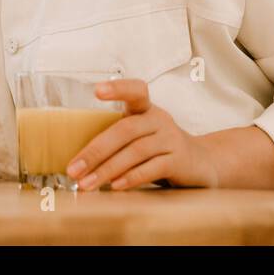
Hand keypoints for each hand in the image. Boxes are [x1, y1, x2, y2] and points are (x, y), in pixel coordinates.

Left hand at [65, 78, 217, 190]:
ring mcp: (171, 139)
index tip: (97, 91)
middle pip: (125, 130)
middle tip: (73, 170)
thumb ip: (116, 140)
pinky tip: (115, 186)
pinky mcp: (179, 160)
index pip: (135, 90)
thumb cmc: (158, 149)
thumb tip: (78, 160)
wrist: (200, 163)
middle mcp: (159, 120)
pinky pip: (153, 168)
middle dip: (95, 151)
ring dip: (108, 170)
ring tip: (87, 184)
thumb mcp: (140, 136)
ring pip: (136, 152)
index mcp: (146, 109)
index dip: (118, 88)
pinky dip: (131, 178)